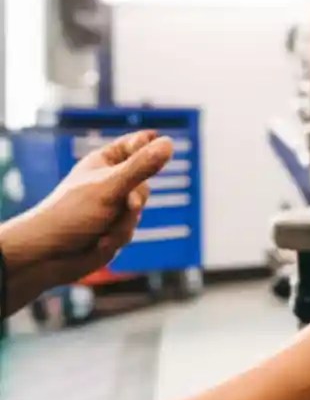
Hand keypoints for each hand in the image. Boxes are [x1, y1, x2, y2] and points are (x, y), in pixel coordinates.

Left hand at [0, 130, 173, 312]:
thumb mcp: (110, 186)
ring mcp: (111, 206)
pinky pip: (132, 228)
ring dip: (125, 222)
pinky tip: (99, 241)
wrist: (49, 256)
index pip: (135, 144)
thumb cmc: (70, 214)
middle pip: (145, 182)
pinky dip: (118, 236)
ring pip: (139, 209)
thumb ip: (141, 167)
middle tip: (128, 204)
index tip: (164, 145)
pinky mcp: (113, 228)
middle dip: (137, 198)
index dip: (149, 145)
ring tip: (102, 227)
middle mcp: (109, 182)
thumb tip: (169, 144)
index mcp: (103, 162)